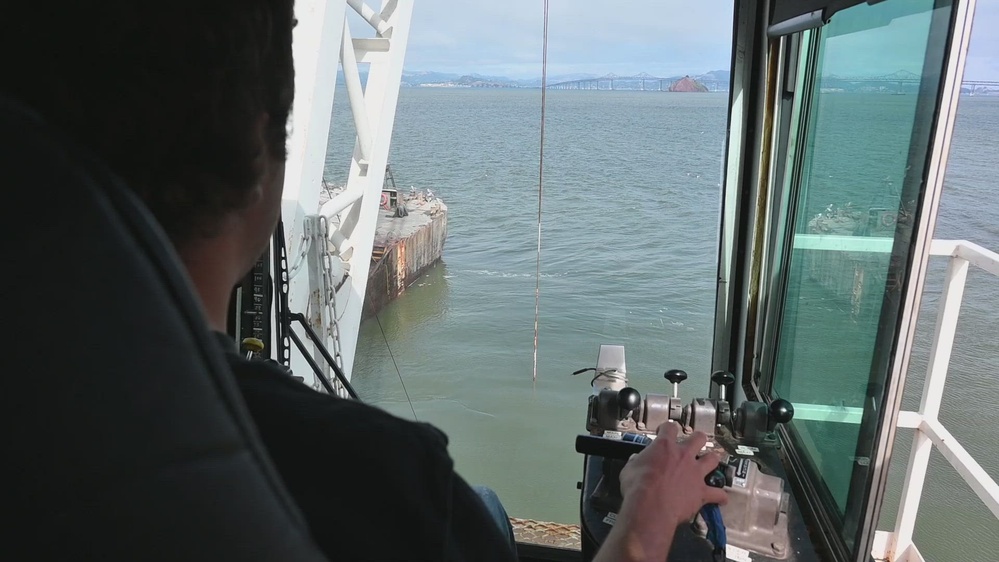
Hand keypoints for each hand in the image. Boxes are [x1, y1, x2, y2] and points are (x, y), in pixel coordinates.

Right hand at [594, 421, 726, 561]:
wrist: (651, 507)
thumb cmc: (637, 486)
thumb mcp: (629, 469)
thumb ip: (636, 462)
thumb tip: (635, 460)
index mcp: (664, 446)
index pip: (669, 428)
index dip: (667, 428)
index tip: (665, 431)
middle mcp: (684, 456)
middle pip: (698, 438)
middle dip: (698, 438)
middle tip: (695, 441)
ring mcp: (695, 473)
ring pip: (713, 459)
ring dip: (713, 460)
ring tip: (712, 461)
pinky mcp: (702, 492)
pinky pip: (717, 494)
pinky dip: (719, 496)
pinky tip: (721, 498)